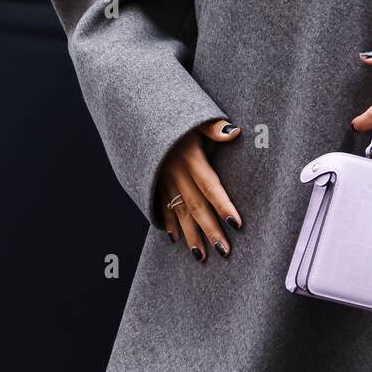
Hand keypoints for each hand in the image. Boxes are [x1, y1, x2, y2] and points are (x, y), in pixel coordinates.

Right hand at [156, 117, 242, 261]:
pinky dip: (168, 223)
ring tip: (201, 257)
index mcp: (190, 158)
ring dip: (190, 235)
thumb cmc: (170, 115)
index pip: (210, 186)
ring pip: (179, 212)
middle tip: (224, 251)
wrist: (134, 114)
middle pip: (196, 206)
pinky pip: (161, 206)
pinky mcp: (152, 182)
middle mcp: (176, 173)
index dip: (223, 205)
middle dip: (210, 230)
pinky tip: (176, 239)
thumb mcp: (193, 116)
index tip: (237, 224)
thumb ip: (213, 126)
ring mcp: (162, 180)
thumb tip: (235, 132)